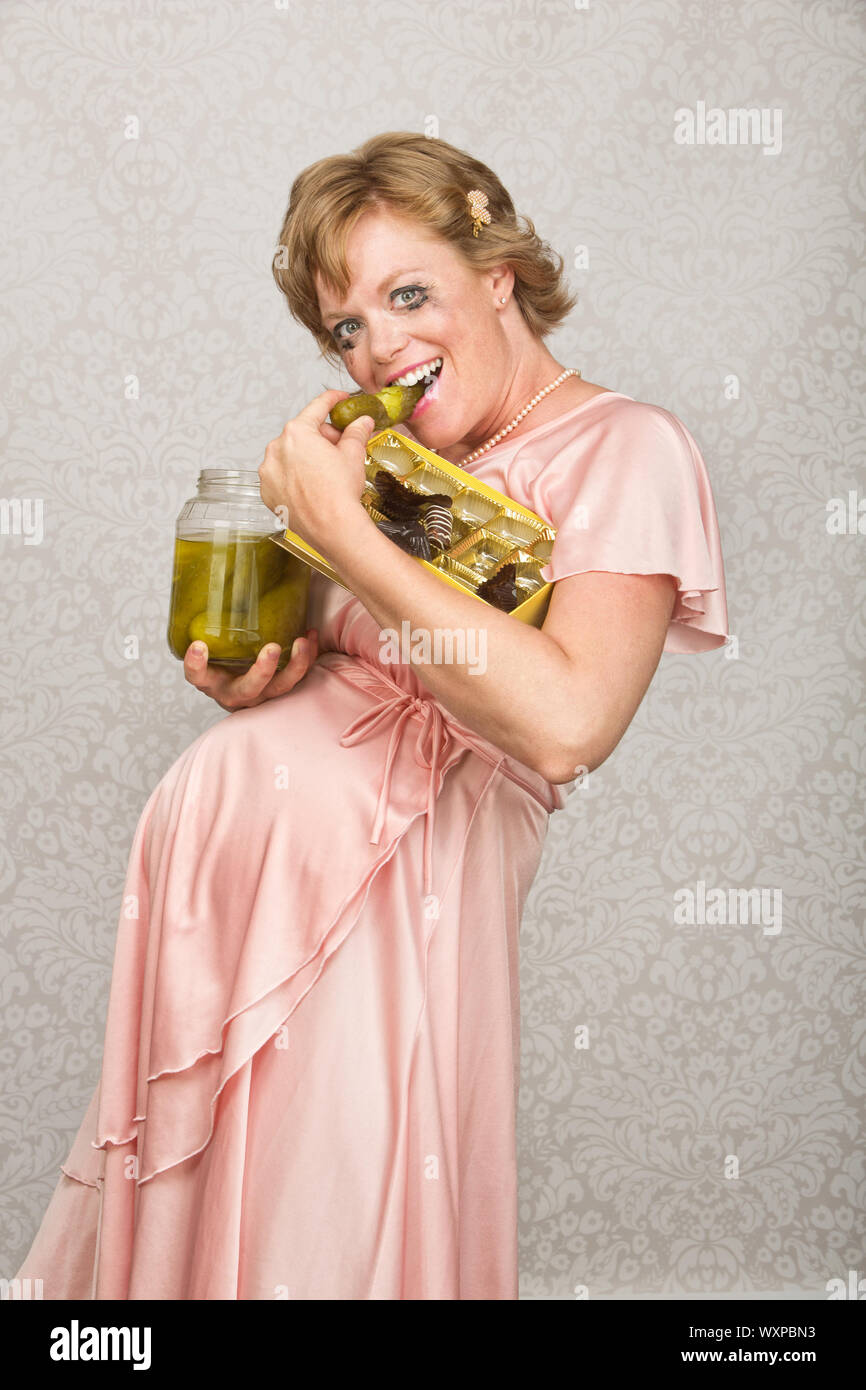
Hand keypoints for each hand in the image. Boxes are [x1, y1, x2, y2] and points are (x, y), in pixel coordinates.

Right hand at [183, 629, 319, 710]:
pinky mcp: (281, 687)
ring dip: (294, 666)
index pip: (197, 675)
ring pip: (280, 687)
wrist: (236, 680)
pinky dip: (308, 657)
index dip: (196, 664)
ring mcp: (261, 693)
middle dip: (262, 671)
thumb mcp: (210, 645)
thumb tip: (209, 574)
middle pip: (249, 688)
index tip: (199, 646)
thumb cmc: (221, 658)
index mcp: (211, 681)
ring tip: (302, 642)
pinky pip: (299, 676)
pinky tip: (311, 636)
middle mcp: (236, 691)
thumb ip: (208, 623)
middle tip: (272, 649)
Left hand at [258, 389, 377, 552]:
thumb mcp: (353, 455)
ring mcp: (268, 471)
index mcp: (297, 433)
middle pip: (302, 433)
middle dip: (322, 437)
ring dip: (306, 457)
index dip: (333, 400)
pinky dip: (294, 476)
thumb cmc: (339, 495)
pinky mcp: (267, 491)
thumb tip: (362, 423)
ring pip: (290, 455)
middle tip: (341, 448)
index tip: (338, 400)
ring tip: (326, 473)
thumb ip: (355, 432)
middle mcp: (276, 448)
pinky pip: (281, 476)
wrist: (332, 529)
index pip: (317, 407)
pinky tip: (311, 486)